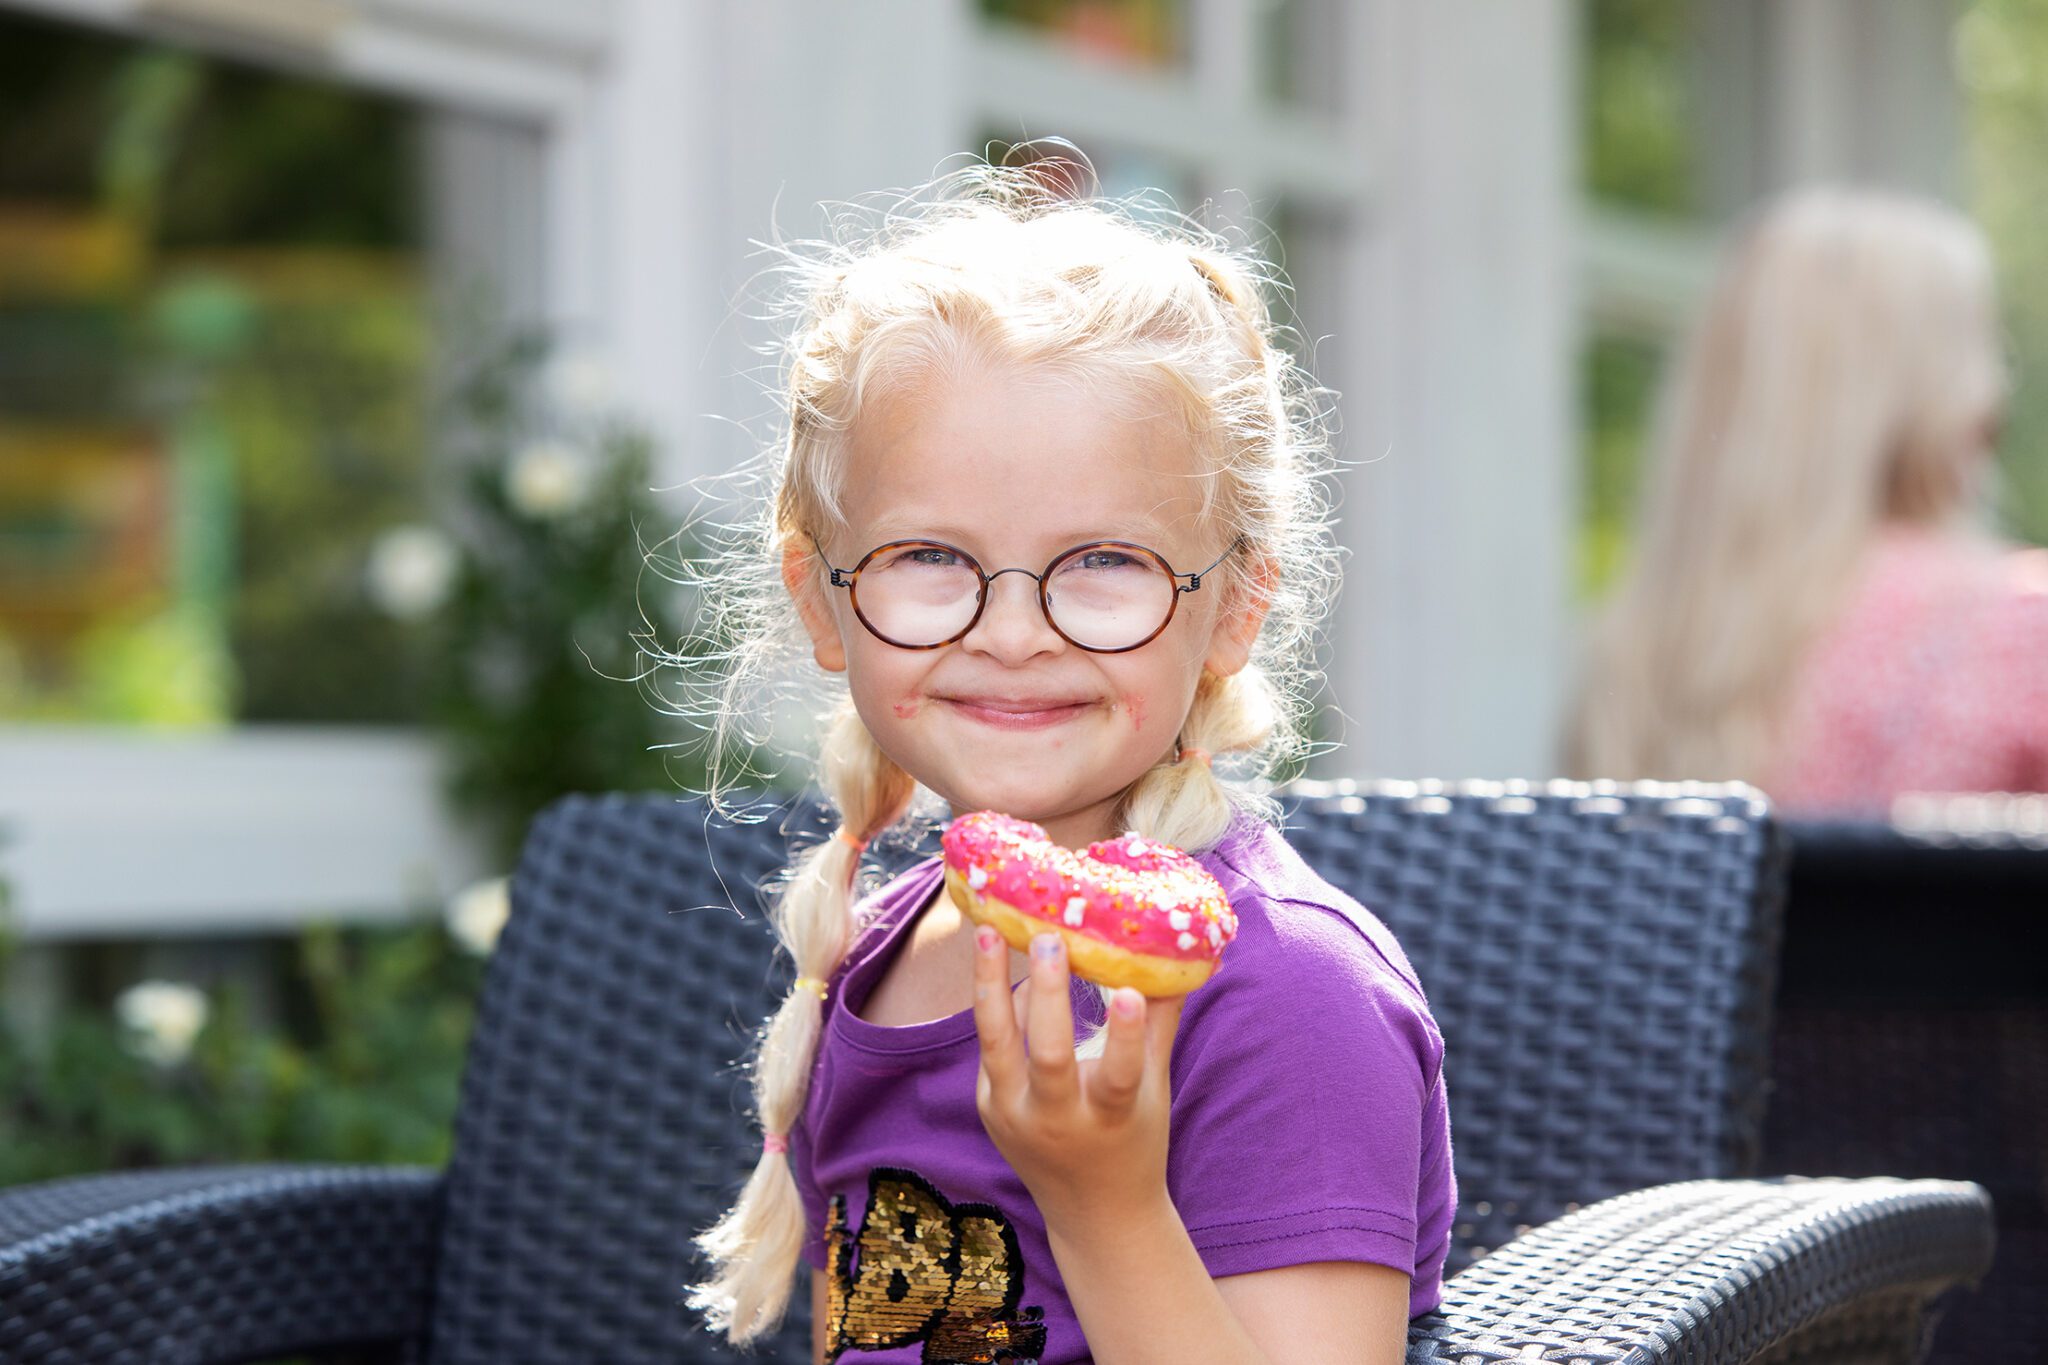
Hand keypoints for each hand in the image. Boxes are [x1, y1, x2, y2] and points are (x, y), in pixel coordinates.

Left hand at [971, 926, 1183, 1227]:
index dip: (1125, 1036)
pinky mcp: (987, 1107)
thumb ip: (1160, 1024)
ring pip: (996, 1045)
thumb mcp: (1154, 1090)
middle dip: (1048, 994)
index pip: (1118, 1077)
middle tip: (1052, 938)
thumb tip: (1184, 958)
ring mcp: (1013, 1115)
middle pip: (1047, 1056)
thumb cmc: (1134, 1139)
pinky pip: (992, 1047)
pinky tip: (998, 958)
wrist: (1093, 1215)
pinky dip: (999, 1005)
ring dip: (990, 985)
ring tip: (988, 932)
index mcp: (1109, 1117)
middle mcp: (1057, 1120)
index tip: (1129, 991)